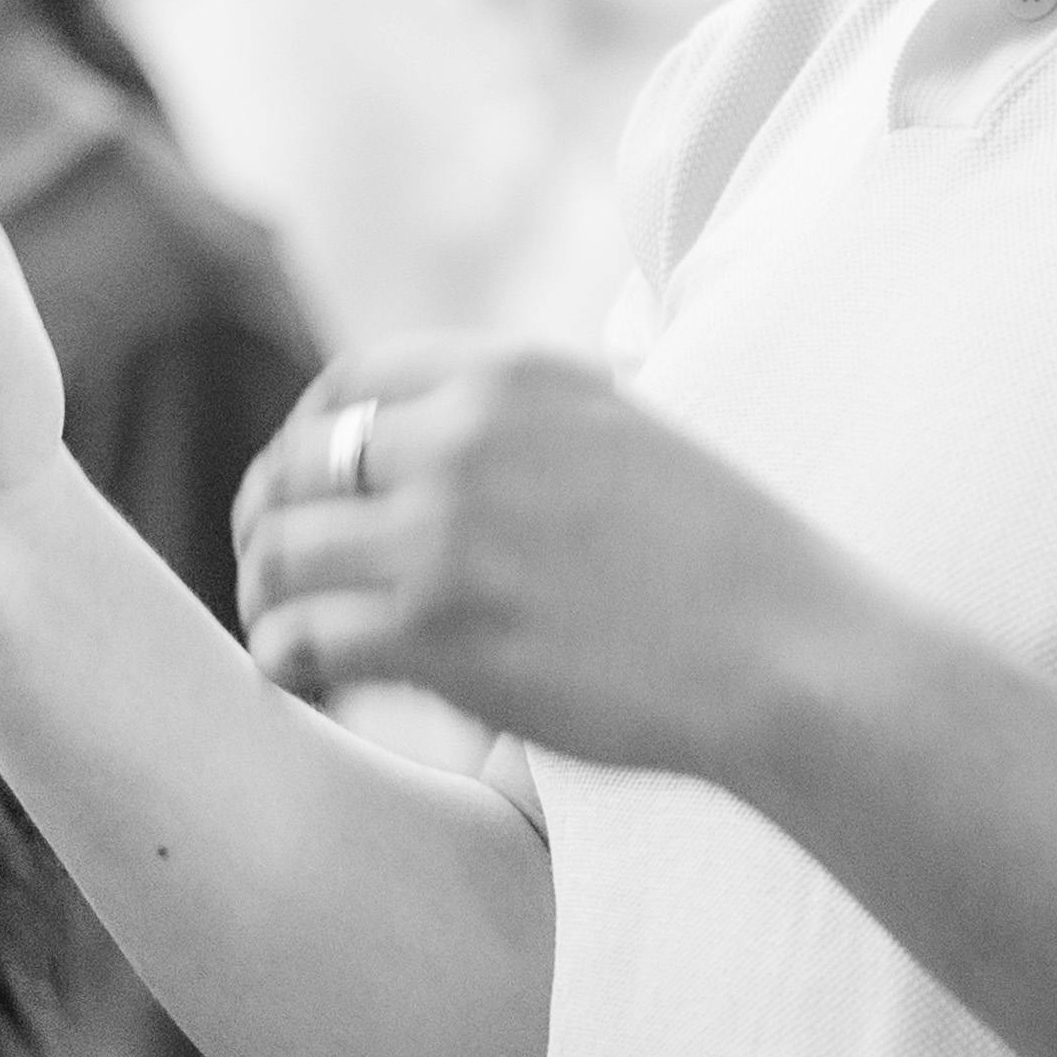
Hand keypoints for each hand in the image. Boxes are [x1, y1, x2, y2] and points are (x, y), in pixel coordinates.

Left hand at [234, 348, 904, 789]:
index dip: (304, 438)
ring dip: (266, 595)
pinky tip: (308, 679)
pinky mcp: (435, 630)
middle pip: (299, 464)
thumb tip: (466, 454)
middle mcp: (465, 436)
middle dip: (268, 520)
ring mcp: (443, 532)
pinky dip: (288, 659)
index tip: (304, 488)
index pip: (350, 380)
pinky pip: (304, 635)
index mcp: (516, 376)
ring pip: (282, 551)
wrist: (790, 655)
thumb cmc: (736, 567)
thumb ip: (541, 429)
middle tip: (272, 571)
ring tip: (283, 632)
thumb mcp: (634, 436)